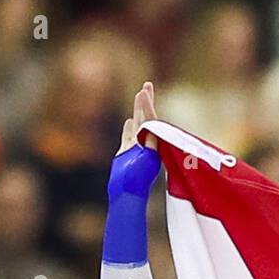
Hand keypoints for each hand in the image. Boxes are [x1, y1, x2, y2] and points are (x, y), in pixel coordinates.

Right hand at [109, 82, 161, 201]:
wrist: (125, 193)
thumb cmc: (137, 179)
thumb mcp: (147, 161)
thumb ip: (150, 146)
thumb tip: (154, 131)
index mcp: (153, 144)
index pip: (151, 120)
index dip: (147, 105)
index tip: (144, 91)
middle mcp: (146, 144)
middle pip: (147, 118)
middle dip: (146, 101)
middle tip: (148, 84)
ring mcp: (135, 148)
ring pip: (137, 124)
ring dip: (138, 111)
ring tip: (140, 96)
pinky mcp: (125, 154)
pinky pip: (128, 136)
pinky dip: (129, 127)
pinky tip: (128, 120)